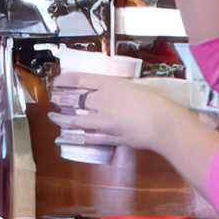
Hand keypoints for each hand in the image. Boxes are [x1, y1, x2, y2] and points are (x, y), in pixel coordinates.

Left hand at [49, 72, 187, 152]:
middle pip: (74, 99)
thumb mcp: (134, 86)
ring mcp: (105, 121)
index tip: (58, 82)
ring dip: (62, 119)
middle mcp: (103, 101)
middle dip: (61, 99)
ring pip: (76, 120)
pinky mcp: (110, 137)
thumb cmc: (154, 101)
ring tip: (54, 117)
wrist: (163, 122)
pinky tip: (68, 136)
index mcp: (110, 85)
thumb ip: (117, 88)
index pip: (80, 80)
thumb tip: (107, 89)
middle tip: (54, 99)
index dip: (65, 81)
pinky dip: (76, 137)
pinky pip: (88, 138)